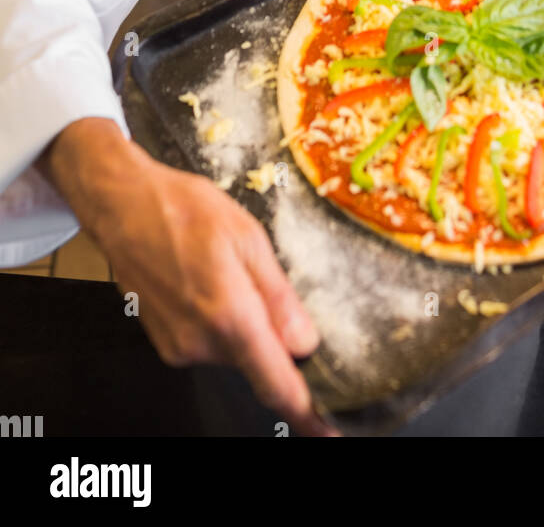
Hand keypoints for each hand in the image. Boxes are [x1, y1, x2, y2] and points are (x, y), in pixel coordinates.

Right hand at [40, 119, 336, 436]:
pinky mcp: (164, 344)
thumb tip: (305, 343)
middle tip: (257, 282)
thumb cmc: (183, 209)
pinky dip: (218, 321)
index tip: (326, 431)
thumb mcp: (248, 238)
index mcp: (229, 316)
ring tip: (224, 270)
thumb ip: (279, 298)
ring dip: (241, 323)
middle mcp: (201, 343)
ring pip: (233, 350)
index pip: (275, 383)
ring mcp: (178, 347)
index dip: (304, 413)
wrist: (121, 206)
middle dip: (270, 335)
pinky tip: (206, 280)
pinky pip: (208, 343)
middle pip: (257, 362)